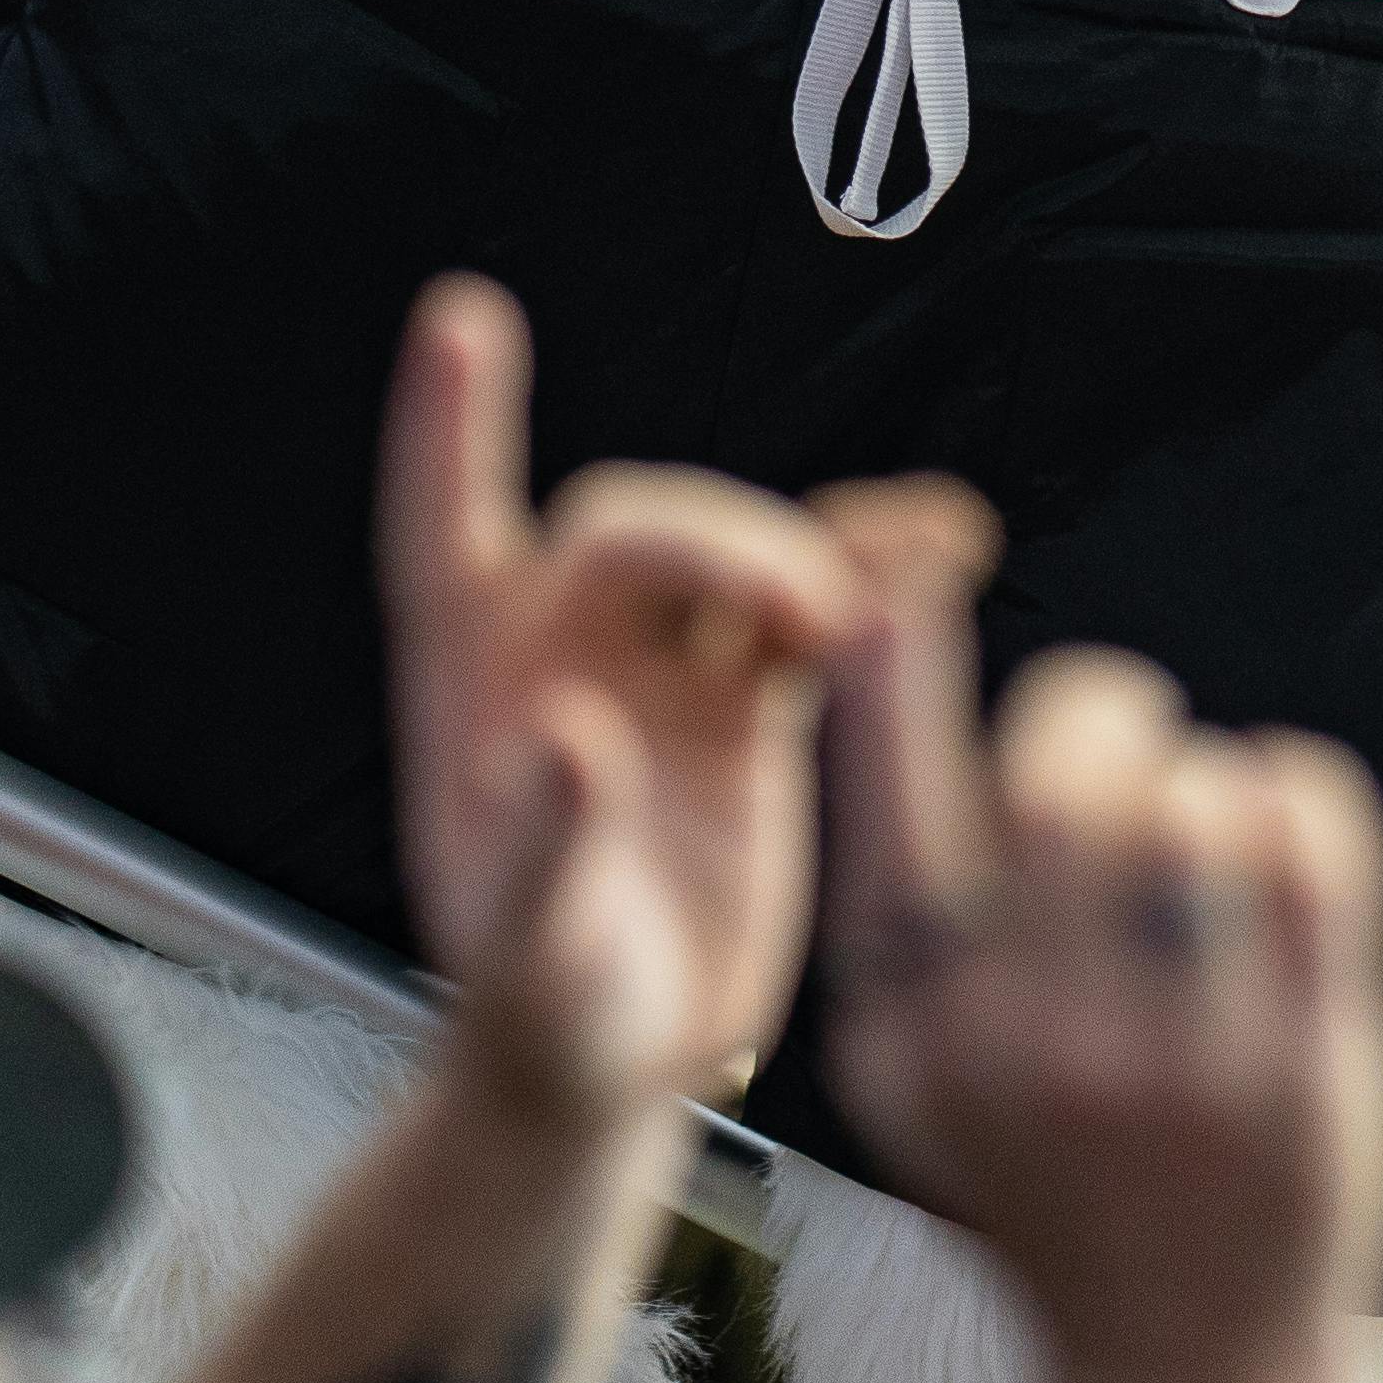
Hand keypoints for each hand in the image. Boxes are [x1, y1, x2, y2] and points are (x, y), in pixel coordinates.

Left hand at [376, 275, 857, 1137]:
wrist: (630, 1061)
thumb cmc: (548, 1014)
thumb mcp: (530, 959)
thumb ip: (543, 848)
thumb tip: (568, 732)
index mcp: (470, 684)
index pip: (444, 526)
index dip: (452, 426)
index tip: (461, 320)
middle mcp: (559, 645)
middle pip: (633, 530)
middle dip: (722, 546)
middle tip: (810, 615)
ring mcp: (661, 662)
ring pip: (733, 551)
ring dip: (811, 548)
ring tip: (893, 587)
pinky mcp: (748, 696)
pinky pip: (814, 599)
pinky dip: (876, 566)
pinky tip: (939, 546)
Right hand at [817, 500, 1382, 1382]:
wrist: (1178, 1371)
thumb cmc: (1042, 1179)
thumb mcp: (918, 1072)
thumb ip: (900, 902)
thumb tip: (866, 633)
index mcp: (913, 1029)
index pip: (882, 795)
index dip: (890, 659)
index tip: (903, 573)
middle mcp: (1027, 1045)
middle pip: (1066, 765)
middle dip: (1102, 713)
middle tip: (1123, 738)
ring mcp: (1174, 1065)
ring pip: (1196, 791)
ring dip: (1206, 784)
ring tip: (1204, 850)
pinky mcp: (1305, 1066)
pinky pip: (1308, 827)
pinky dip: (1294, 800)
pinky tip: (1277, 854)